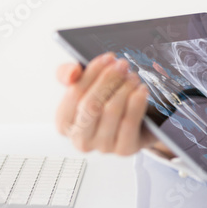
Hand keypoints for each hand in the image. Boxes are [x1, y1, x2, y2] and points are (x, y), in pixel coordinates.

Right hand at [54, 53, 171, 156]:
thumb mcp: (86, 85)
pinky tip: (142, 90)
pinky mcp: (124, 149)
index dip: (91, 74)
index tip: (108, 57)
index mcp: (65, 123)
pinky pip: (129, 123)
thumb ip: (69, 74)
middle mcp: (80, 139)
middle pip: (91, 105)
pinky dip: (136, 103)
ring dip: (124, 89)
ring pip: (111, 112)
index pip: (73, 95)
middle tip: (123, 64)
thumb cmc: (106, 101)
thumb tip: (72, 72)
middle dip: (109, 80)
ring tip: (133, 76)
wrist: (137, 122)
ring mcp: (103, 147)